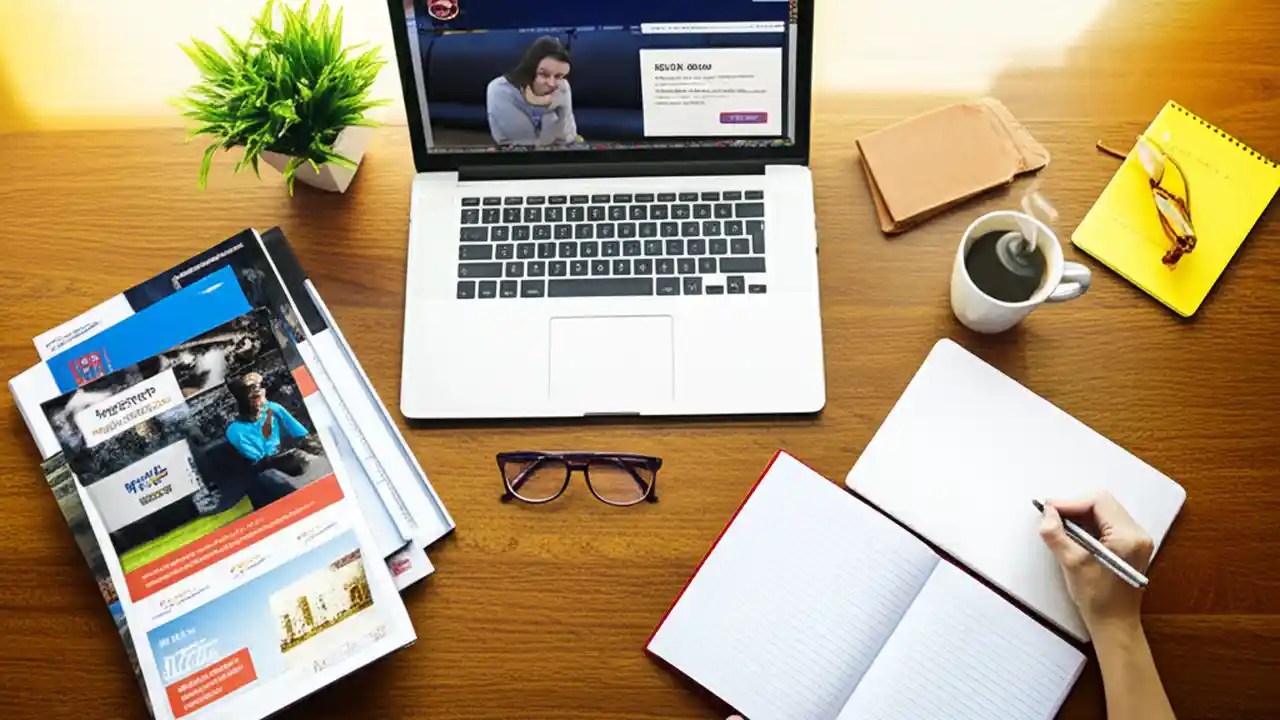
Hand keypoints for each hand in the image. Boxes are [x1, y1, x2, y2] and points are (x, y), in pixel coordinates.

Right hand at [1038, 492, 1153, 632]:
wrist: (1114, 624)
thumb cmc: (1098, 599)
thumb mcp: (1072, 564)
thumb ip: (1057, 534)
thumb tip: (1047, 512)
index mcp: (1128, 536)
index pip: (1098, 502)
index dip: (1070, 503)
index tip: (1049, 510)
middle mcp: (1138, 534)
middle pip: (1103, 504)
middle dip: (1075, 508)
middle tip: (1052, 518)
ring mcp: (1137, 540)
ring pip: (1104, 513)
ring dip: (1081, 516)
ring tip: (1061, 527)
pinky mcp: (1131, 547)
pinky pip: (1108, 525)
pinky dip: (1089, 525)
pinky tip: (1075, 536)